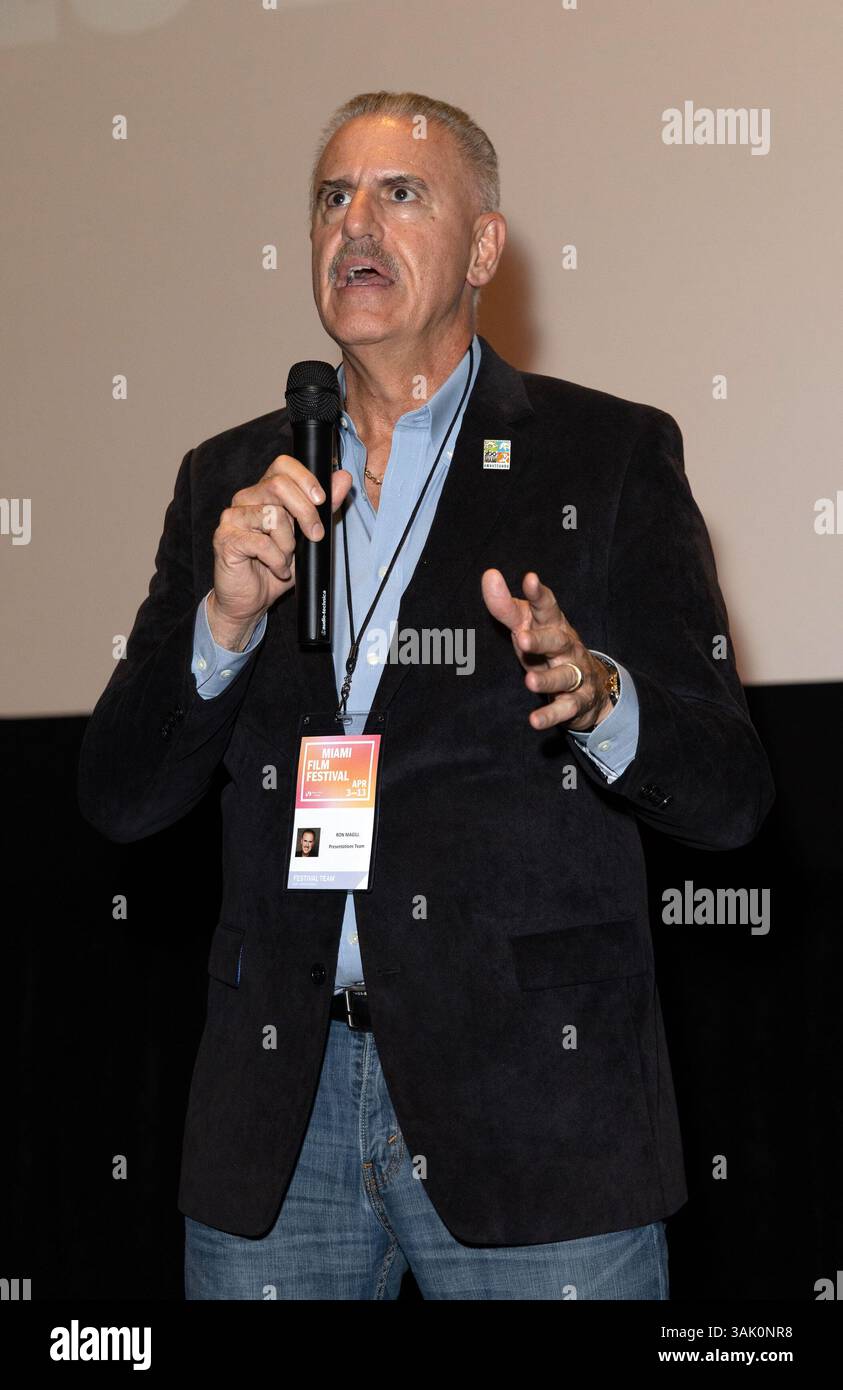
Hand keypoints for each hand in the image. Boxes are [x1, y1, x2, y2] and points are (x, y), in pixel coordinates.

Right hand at [208, 455, 352, 648]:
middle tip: (314, 536)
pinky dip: (277, 560)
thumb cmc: (277, 568)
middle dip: (306, 512)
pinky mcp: (225, 538)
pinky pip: (262, 542)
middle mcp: (245, 499)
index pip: (282, 465)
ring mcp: (232, 517)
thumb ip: (325, 508)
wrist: (251, 600)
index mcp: (264, 492)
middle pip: (279, 485)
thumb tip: (343, 478)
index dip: (305, 479)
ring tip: (284, 559)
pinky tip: (276, 569)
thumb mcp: (309, 537)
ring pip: (273, 515)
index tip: (321, 501)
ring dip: (288, 544)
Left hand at [480, 569, 614, 731]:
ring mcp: (575, 674)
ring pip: (564, 676)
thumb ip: (506, 606)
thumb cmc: (548, 647)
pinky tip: (534, 721)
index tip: (530, 579)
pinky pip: (564, 709)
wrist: (591, 684)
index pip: (547, 606)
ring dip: (547, 680)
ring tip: (528, 681)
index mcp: (554, 625)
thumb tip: (489, 575)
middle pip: (557, 641)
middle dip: (541, 640)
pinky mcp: (576, 702)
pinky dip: (550, 715)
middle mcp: (567, 647)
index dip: (539, 594)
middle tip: (522, 638)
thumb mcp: (528, 626)